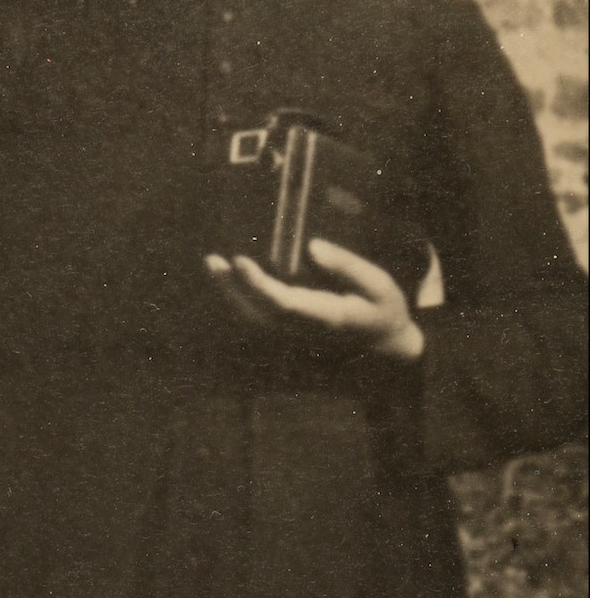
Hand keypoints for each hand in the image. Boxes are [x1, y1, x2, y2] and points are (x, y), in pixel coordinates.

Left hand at [204, 238, 424, 362]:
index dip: (258, 285)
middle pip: (257, 313)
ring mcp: (293, 338)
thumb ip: (347, 266)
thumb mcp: (379, 286)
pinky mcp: (288, 336)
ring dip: (229, 293)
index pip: (284, 304)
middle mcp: (303, 332)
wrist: (385, 350)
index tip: (239, 261)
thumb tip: (311, 247)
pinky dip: (237, 300)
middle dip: (232, 288)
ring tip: (213, 264)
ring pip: (252, 319)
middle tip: (212, 260)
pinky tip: (225, 278)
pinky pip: (256, 320)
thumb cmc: (382, 311)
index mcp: (326, 317)